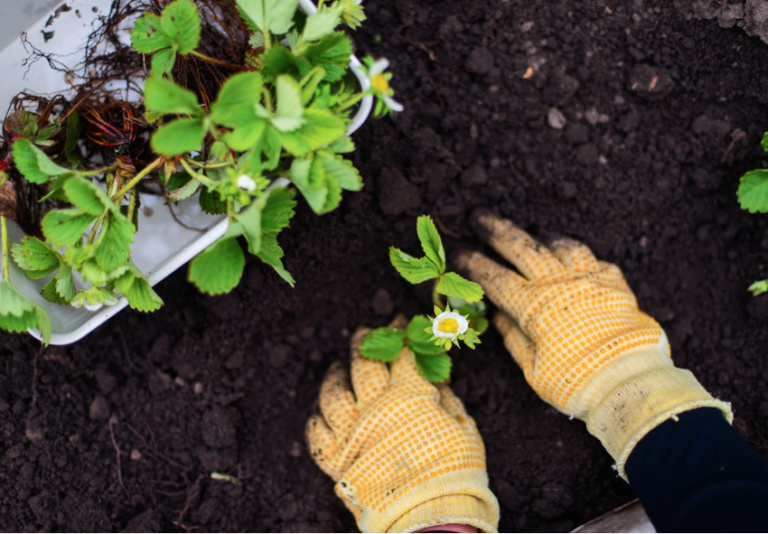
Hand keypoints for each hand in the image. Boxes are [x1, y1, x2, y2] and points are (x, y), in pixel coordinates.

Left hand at [306, 323, 498, 532]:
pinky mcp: (335, 460)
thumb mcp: (464, 429)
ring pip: (332, 393)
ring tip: (338, 369)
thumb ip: (447, 400)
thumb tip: (436, 379)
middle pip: (363, 363)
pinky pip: (316, 432)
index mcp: (410, 397)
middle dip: (364, 342)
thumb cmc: (455, 474)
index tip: (400, 322)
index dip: (401, 334)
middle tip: (365, 334)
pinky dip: (317, 418)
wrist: (430, 519)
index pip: (402, 353)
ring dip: (335, 376)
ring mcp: (351, 434)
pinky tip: (322, 411)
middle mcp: (375, 409)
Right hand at [456, 212, 730, 477]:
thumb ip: (514, 338)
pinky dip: (578, 255)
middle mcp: (560, 285)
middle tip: (481, 217)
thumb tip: (498, 316)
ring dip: (542, 239)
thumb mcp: (533, 369)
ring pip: (562, 246)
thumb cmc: (575, 383)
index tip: (459, 253)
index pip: (496, 278)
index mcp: (534, 307)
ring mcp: (590, 280)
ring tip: (533, 235)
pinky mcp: (616, 284)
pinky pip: (594, 259)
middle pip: (524, 248)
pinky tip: (572, 257)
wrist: (630, 382)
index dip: (474, 264)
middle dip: (498, 231)